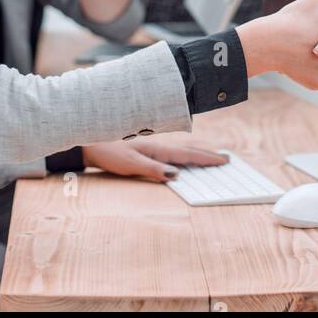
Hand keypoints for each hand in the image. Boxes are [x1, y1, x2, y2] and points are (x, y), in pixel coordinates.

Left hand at [82, 139, 227, 182]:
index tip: (224, 160)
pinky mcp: (147, 147)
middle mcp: (158, 145)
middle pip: (189, 150)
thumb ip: (153, 170)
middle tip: (226, 158)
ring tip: (212, 155)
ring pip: (182, 149)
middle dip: (208, 154)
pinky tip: (184, 155)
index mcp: (158, 149)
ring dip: (198, 152)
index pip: (188, 155)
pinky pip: (173, 150)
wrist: (90, 142)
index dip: (207, 158)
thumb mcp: (130, 165)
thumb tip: (176, 175)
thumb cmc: (108, 153)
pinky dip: (185, 152)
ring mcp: (153, 145)